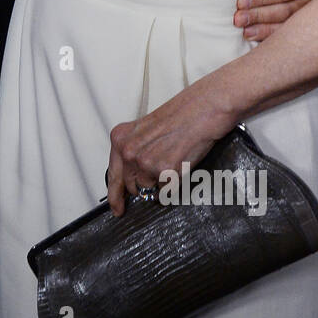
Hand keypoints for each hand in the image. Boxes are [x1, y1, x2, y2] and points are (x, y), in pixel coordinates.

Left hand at [106, 87, 228, 217]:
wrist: (204, 107)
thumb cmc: (181, 115)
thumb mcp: (145, 130)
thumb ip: (134, 151)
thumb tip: (133, 178)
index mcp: (120, 138)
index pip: (113, 176)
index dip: (115, 197)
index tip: (117, 209)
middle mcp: (129, 152)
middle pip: (132, 187)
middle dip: (144, 186)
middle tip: (160, 172)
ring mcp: (146, 162)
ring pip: (150, 190)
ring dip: (161, 183)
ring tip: (173, 159)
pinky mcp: (166, 171)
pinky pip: (167, 190)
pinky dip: (175, 182)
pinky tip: (181, 161)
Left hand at [234, 0, 317, 41]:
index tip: (241, 1)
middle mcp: (308, 0)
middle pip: (284, 11)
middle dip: (259, 15)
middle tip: (238, 18)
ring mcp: (304, 15)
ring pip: (284, 25)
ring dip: (261, 28)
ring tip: (243, 28)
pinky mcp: (296, 26)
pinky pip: (282, 34)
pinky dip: (265, 36)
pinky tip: (250, 35)